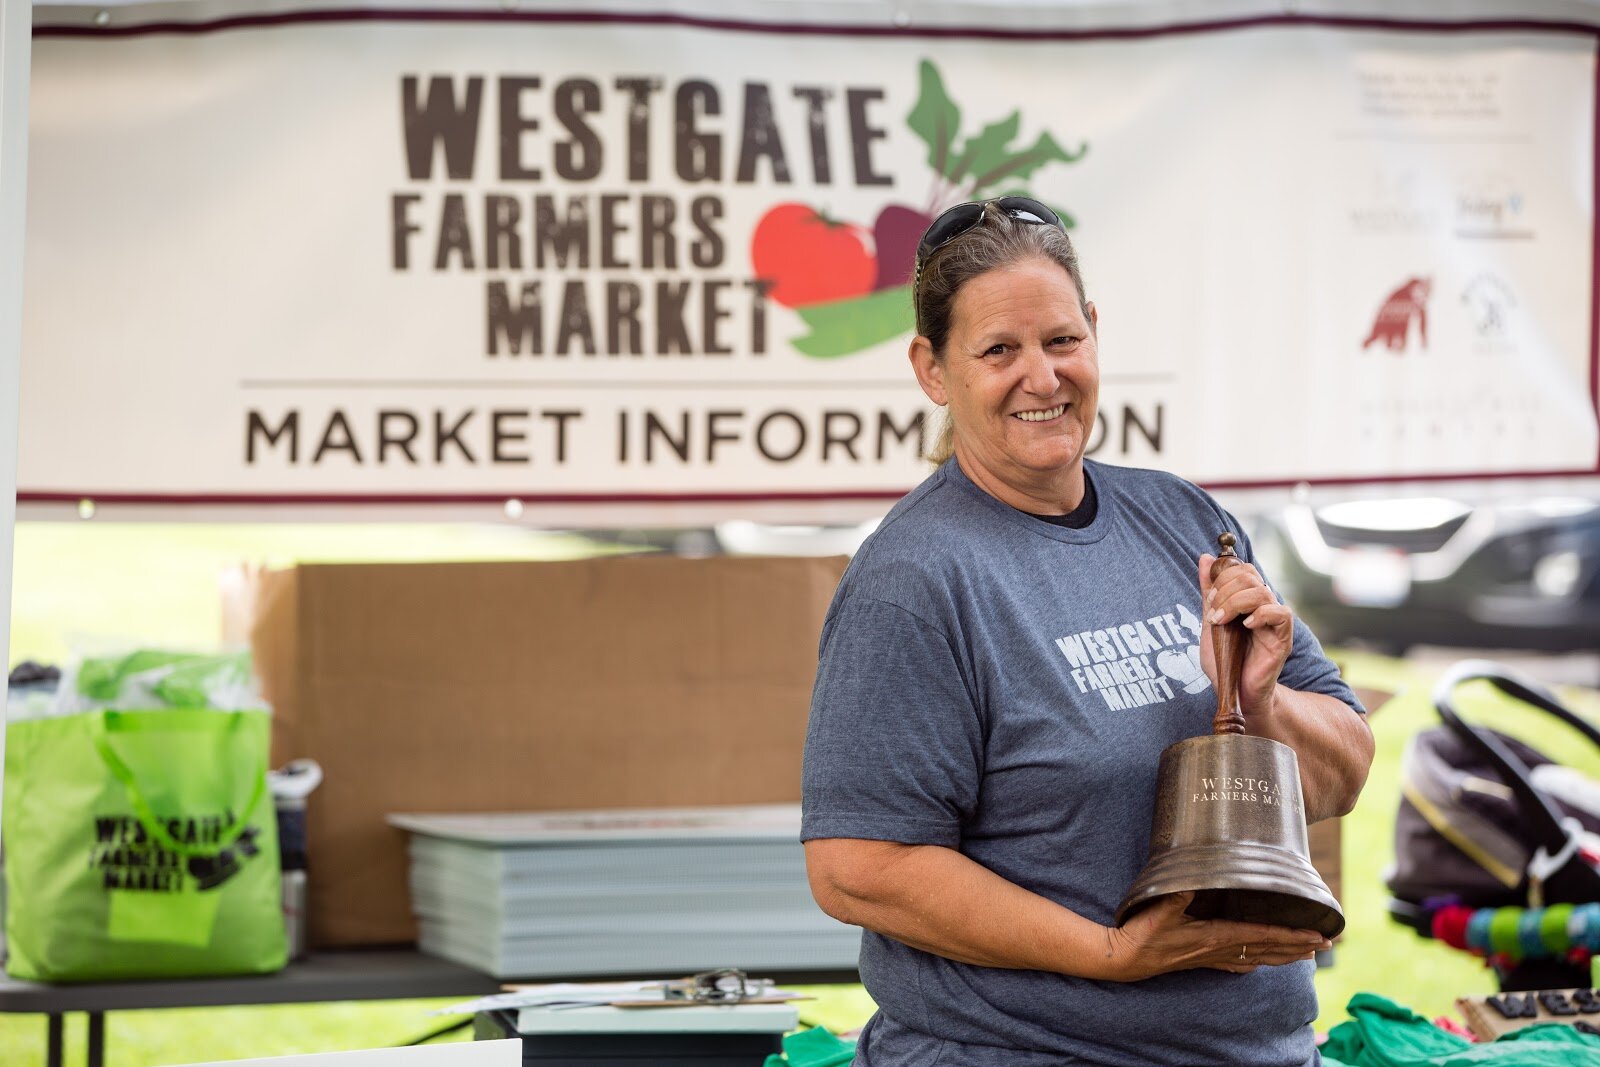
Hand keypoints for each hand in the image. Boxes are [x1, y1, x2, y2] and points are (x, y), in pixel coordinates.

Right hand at [1106, 892, 1329, 979]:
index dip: (1292, 936)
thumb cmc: (1141, 934)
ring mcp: (1212, 957)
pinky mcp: (1202, 960)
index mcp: (1214, 936)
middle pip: (1269, 950)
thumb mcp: (1158, 908)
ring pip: (1258, 959)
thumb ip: (1179, 892)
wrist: (1124, 959)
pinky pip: (1238, 964)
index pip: (1262, 937)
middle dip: (1300, 947)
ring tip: (1307, 953)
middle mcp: (1218, 950)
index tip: (1318, 935)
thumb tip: (1198, 876)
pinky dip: (1258, 962)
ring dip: (1285, 956)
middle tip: (1327, 943)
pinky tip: (1262, 963)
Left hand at [1197, 553, 1292, 720]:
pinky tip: (1245, 627)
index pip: (1243, 570)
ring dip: (1235, 603)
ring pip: (1262, 592)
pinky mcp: (1283, 637)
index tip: (1209, 598)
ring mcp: (1274, 621)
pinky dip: (1260, 615)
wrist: (1235, 691)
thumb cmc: (1225, 659)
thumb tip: (1205, 558)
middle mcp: (1263, 607)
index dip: (1224, 576)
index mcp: (1247, 601)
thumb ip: (1208, 592)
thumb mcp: (1209, 621)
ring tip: (1221, 621)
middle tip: (1214, 612)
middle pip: (1251, 576)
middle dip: (1225, 589)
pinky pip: (1281, 613)